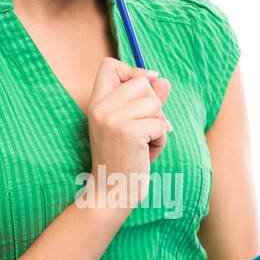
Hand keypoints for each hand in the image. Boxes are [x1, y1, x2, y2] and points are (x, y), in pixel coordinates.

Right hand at [86, 59, 171, 208]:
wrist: (112, 193)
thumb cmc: (123, 160)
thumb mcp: (131, 126)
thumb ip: (146, 102)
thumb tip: (163, 80)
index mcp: (96, 104)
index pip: (109, 65)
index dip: (132, 71)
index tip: (147, 85)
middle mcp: (101, 108)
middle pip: (142, 83)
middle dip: (154, 105)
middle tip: (145, 130)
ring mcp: (113, 120)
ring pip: (155, 104)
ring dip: (159, 125)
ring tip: (145, 144)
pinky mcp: (130, 133)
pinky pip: (161, 125)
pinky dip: (161, 140)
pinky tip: (146, 154)